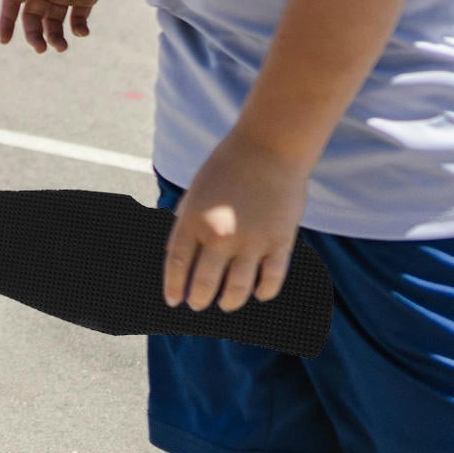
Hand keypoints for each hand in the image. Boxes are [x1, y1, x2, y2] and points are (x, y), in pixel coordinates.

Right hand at [0, 0, 135, 53]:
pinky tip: (83, 32)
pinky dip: (77, 28)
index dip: (6, 20)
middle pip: (32, 16)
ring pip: (53, 21)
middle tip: (42, 48)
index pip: (13, 0)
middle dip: (34, 34)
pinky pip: (76, 19)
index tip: (5, 41)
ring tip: (62, 46)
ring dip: (54, 35)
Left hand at [164, 133, 311, 312]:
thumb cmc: (228, 166)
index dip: (174, 288)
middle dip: (199, 300)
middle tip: (198, 305)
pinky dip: (263, 292)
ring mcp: (251, 241)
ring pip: (237, 289)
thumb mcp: (196, 191)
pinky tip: (258, 294)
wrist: (269, 147)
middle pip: (204, 283)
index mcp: (193, 220)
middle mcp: (219, 235)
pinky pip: (271, 280)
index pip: (177, 266)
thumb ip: (188, 221)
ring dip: (229, 302)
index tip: (174, 302)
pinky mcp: (279, 242)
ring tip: (225, 304)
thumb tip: (179, 254)